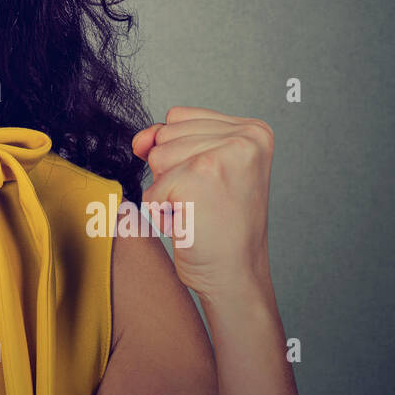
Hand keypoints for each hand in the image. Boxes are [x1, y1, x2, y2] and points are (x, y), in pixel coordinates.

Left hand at [132, 108, 274, 304]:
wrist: (236, 276)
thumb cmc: (221, 226)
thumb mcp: (200, 169)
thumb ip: (168, 140)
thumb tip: (141, 139)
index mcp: (253, 131)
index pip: (178, 118)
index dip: (179, 155)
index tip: (213, 184)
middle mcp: (245, 138)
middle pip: (165, 136)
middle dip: (174, 173)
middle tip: (208, 201)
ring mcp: (221, 156)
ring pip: (156, 158)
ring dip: (168, 192)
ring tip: (200, 210)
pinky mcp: (197, 179)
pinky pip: (152, 188)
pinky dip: (163, 212)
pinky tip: (193, 224)